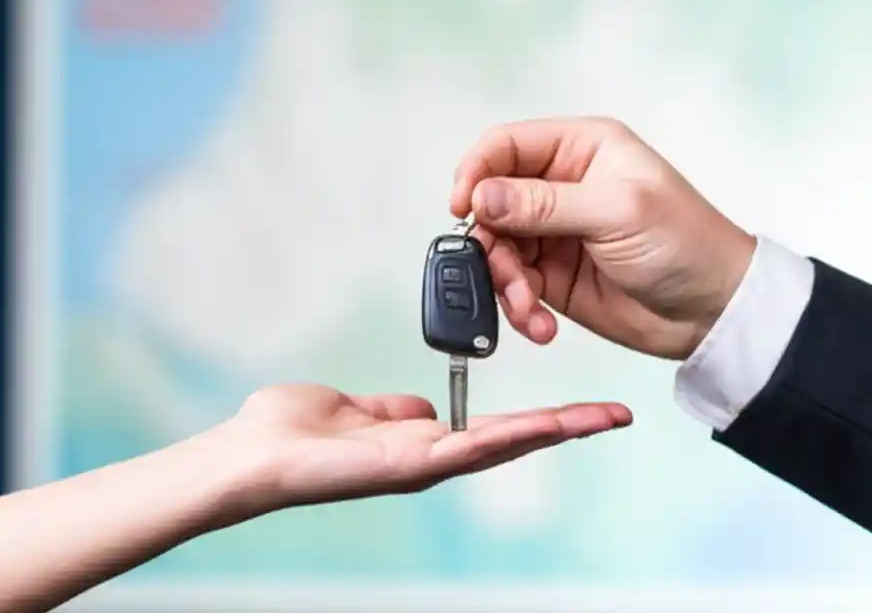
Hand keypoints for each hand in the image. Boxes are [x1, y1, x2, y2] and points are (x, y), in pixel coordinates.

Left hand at [210, 383, 631, 523]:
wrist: (252, 455)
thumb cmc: (291, 432)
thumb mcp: (357, 408)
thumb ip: (392, 408)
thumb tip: (423, 407)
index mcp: (421, 441)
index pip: (495, 429)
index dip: (542, 420)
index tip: (584, 410)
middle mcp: (430, 458)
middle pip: (514, 441)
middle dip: (568, 429)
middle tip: (619, 416)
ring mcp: (421, 465)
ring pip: (502, 446)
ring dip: (553, 432)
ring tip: (600, 419)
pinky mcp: (404, 465)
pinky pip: (464, 447)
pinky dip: (506, 437)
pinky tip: (541, 426)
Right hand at [450, 117, 755, 359]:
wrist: (714, 312)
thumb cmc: (688, 244)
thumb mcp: (618, 212)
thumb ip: (545, 204)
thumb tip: (484, 196)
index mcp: (582, 149)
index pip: (506, 146)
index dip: (477, 172)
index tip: (464, 207)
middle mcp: (562, 186)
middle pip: (492, 201)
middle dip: (488, 240)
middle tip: (503, 270)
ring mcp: (555, 232)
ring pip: (497, 248)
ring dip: (503, 282)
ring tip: (529, 306)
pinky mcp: (553, 276)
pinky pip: (513, 286)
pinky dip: (518, 307)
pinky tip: (539, 323)